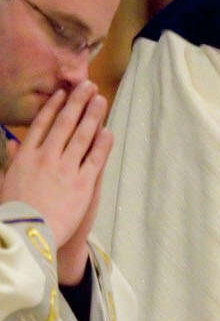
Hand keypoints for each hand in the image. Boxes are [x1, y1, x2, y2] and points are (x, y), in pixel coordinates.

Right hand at [0, 84, 111, 283]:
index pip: (41, 124)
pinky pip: (95, 159)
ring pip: (82, 136)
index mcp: (26, 155)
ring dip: (92, 115)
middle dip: (77, 102)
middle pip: (64, 123)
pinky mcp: (82, 185)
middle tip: (87, 86)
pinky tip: (108, 131)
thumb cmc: (15, 213)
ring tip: (101, 100)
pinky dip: (102, 144)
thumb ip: (12, 160)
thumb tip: (12, 143)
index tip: (62, 93)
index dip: (53, 107)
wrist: (28, 234)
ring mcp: (65, 169)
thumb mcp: (7, 182)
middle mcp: (46, 156)